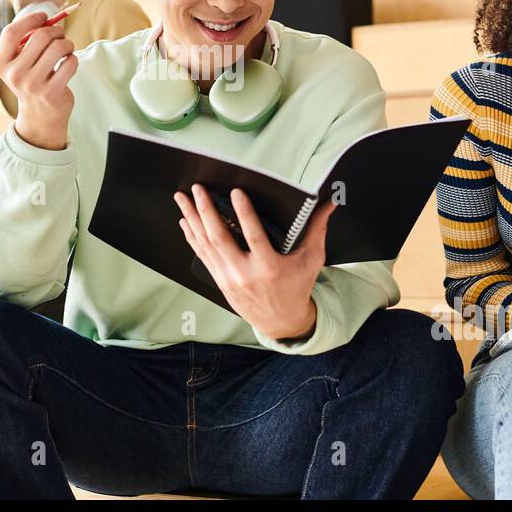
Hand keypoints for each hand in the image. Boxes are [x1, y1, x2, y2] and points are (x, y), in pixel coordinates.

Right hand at [0, 11, 76, 149]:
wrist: (40, 115)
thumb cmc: (31, 79)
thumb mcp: (20, 62)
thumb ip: (27, 40)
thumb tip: (48, 19)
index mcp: (1, 64)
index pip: (12, 32)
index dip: (30, 19)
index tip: (44, 16)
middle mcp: (14, 75)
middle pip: (40, 36)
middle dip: (56, 31)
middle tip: (60, 35)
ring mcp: (32, 85)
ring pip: (58, 47)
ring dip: (67, 44)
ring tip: (66, 49)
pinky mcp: (51, 93)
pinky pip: (70, 63)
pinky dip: (73, 59)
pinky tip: (68, 66)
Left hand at [174, 184, 336, 341]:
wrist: (281, 321)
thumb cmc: (297, 287)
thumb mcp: (311, 259)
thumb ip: (317, 228)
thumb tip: (329, 203)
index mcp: (269, 267)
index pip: (254, 236)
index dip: (244, 213)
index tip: (235, 192)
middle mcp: (245, 273)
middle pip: (220, 238)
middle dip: (206, 211)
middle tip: (198, 189)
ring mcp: (229, 278)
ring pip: (206, 245)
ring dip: (193, 220)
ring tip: (182, 199)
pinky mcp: (220, 281)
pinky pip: (202, 255)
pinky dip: (192, 237)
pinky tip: (186, 221)